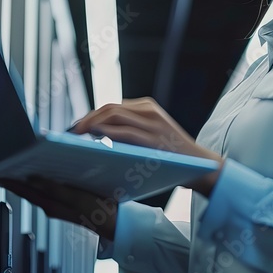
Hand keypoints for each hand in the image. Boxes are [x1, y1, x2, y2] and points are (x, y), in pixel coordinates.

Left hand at [0, 176, 117, 240]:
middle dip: (13, 178)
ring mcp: (58, 204)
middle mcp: (51, 205)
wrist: (115, 222)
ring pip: (35, 189)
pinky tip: (41, 173)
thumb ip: (55, 189)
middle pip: (26, 190)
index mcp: (51, 204)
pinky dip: (39, 180)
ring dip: (25, 179)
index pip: (22, 190)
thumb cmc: (99, 211)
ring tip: (15, 167)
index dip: (7, 181)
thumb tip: (33, 179)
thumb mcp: (77, 198)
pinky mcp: (66, 200)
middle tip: (1, 166)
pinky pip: (46, 189)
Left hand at [69, 97, 224, 196]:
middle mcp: (149, 110)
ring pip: (113, 115)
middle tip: (71, 131)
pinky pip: (124, 131)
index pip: (111, 106)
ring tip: (77, 135)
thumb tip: (99, 133)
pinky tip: (94, 138)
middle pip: (109, 108)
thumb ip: (131, 129)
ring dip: (91, 123)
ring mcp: (152, 122)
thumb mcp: (152, 134)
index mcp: (147, 107)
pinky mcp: (154, 137)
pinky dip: (106, 132)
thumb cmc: (172, 156)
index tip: (77, 127)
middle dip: (87, 118)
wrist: (200, 166)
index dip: (91, 115)